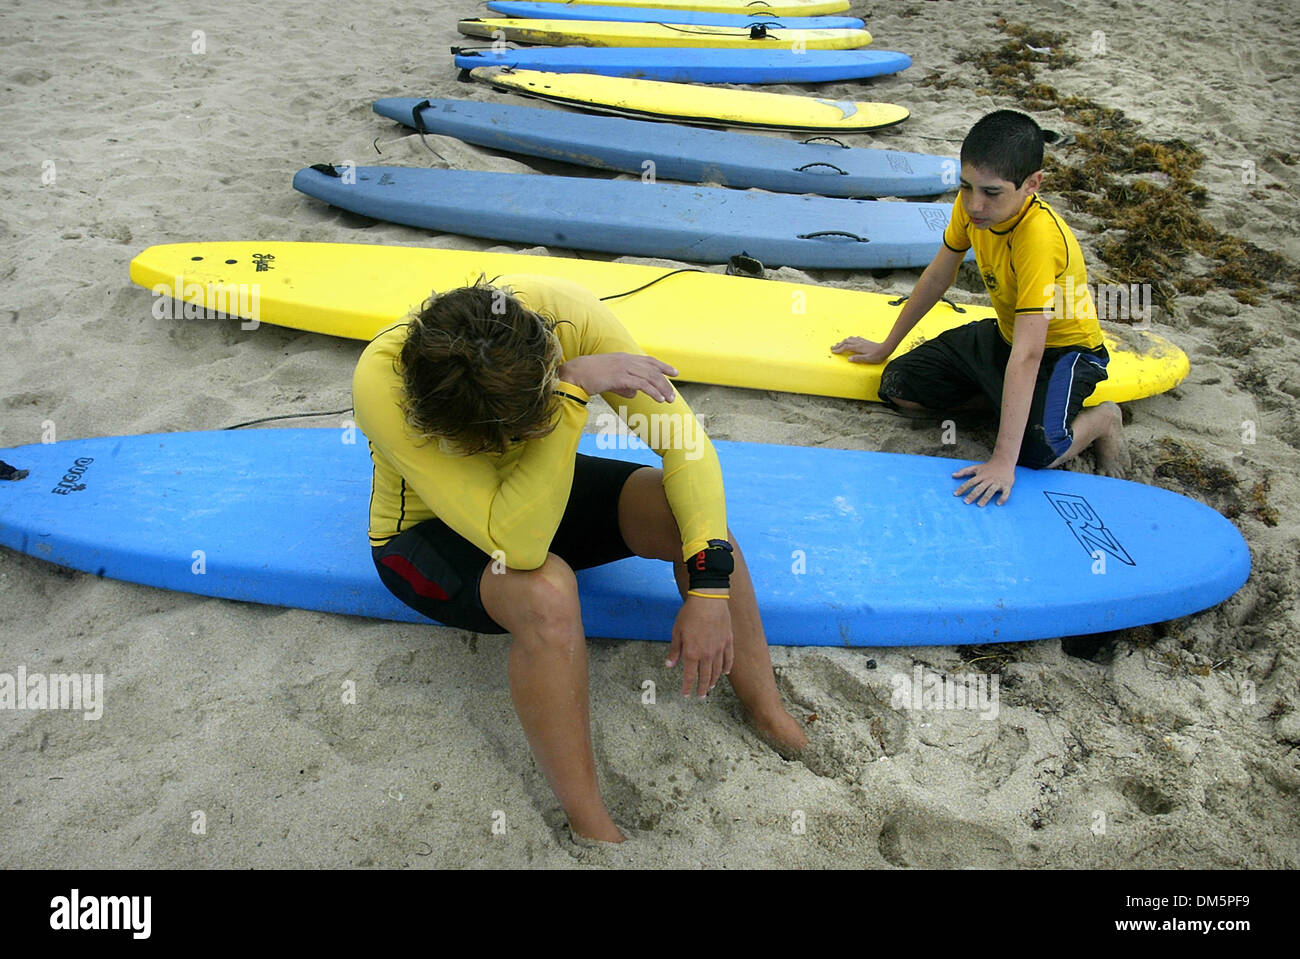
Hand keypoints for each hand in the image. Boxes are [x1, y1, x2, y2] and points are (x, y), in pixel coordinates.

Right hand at [557, 352, 677, 402]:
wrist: (575, 374)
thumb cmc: (589, 377)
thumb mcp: (610, 381)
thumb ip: (624, 386)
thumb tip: (634, 393)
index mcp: (624, 358)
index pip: (648, 361)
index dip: (662, 366)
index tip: (674, 372)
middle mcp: (626, 360)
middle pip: (652, 369)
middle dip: (665, 381)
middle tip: (673, 394)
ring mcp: (623, 367)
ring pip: (650, 377)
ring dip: (662, 388)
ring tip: (669, 399)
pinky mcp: (620, 376)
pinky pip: (642, 384)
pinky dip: (653, 392)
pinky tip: (659, 399)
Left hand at [666, 593, 733, 698]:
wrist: (708, 600)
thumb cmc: (690, 614)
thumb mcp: (677, 632)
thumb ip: (675, 650)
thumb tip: (669, 665)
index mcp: (691, 653)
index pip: (689, 676)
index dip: (687, 687)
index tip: (686, 694)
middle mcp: (706, 655)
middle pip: (705, 677)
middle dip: (702, 689)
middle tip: (700, 696)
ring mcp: (719, 649)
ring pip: (717, 671)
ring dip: (713, 681)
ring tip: (710, 687)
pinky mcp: (728, 642)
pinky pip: (729, 659)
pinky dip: (727, 668)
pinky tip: (725, 673)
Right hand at [830, 336, 892, 364]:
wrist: (885, 348)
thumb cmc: (877, 355)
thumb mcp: (868, 359)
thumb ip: (858, 358)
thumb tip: (849, 359)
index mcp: (858, 348)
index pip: (846, 347)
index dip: (839, 349)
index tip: (833, 351)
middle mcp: (859, 343)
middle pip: (846, 342)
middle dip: (838, 344)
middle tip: (832, 347)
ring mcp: (861, 341)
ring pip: (849, 339)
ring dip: (843, 341)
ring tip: (838, 344)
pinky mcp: (864, 341)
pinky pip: (854, 338)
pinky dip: (849, 339)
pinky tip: (850, 340)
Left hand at [952, 458, 1016, 505]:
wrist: (1004, 462)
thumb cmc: (988, 467)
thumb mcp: (976, 468)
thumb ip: (964, 471)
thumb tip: (952, 475)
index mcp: (981, 476)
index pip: (970, 482)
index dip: (962, 488)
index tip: (955, 494)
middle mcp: (989, 479)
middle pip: (980, 488)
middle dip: (972, 495)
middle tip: (966, 502)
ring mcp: (998, 482)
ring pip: (991, 491)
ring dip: (985, 498)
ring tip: (979, 505)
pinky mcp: (1007, 485)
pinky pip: (1005, 493)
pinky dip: (1003, 498)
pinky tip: (998, 503)